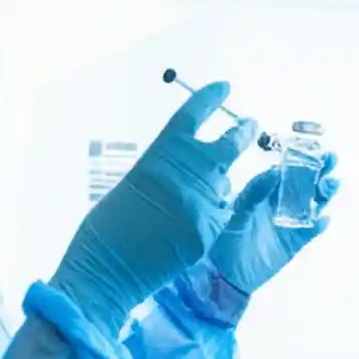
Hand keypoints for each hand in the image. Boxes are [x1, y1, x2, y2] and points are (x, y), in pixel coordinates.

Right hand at [52, 83, 258, 334]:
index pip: (194, 114)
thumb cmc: (107, 229)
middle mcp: (187, 173)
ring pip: (225, 187)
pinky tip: (186, 230)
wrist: (105, 271)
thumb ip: (165, 171)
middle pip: (229, 145)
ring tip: (188, 204)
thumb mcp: (133, 185)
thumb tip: (188, 169)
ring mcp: (202, 203)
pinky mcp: (209, 232)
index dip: (211, 98)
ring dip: (216, 189)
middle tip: (252, 126)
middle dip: (243, 134)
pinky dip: (210, 219)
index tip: (225, 87)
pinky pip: (220, 217)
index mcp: (161, 154)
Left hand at [208, 152, 339, 293]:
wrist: (225, 274)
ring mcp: (290, 222)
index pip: (286, 171)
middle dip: (320, 170)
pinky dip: (319, 225)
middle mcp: (280, 204)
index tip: (312, 148)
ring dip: (324, 193)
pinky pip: (311, 231)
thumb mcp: (236, 212)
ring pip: (313, 203)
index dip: (300, 159)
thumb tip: (275, 171)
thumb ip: (255, 193)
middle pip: (305, 183)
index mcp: (264, 192)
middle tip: (332, 157)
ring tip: (333, 183)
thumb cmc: (225, 238)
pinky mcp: (295, 242)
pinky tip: (325, 219)